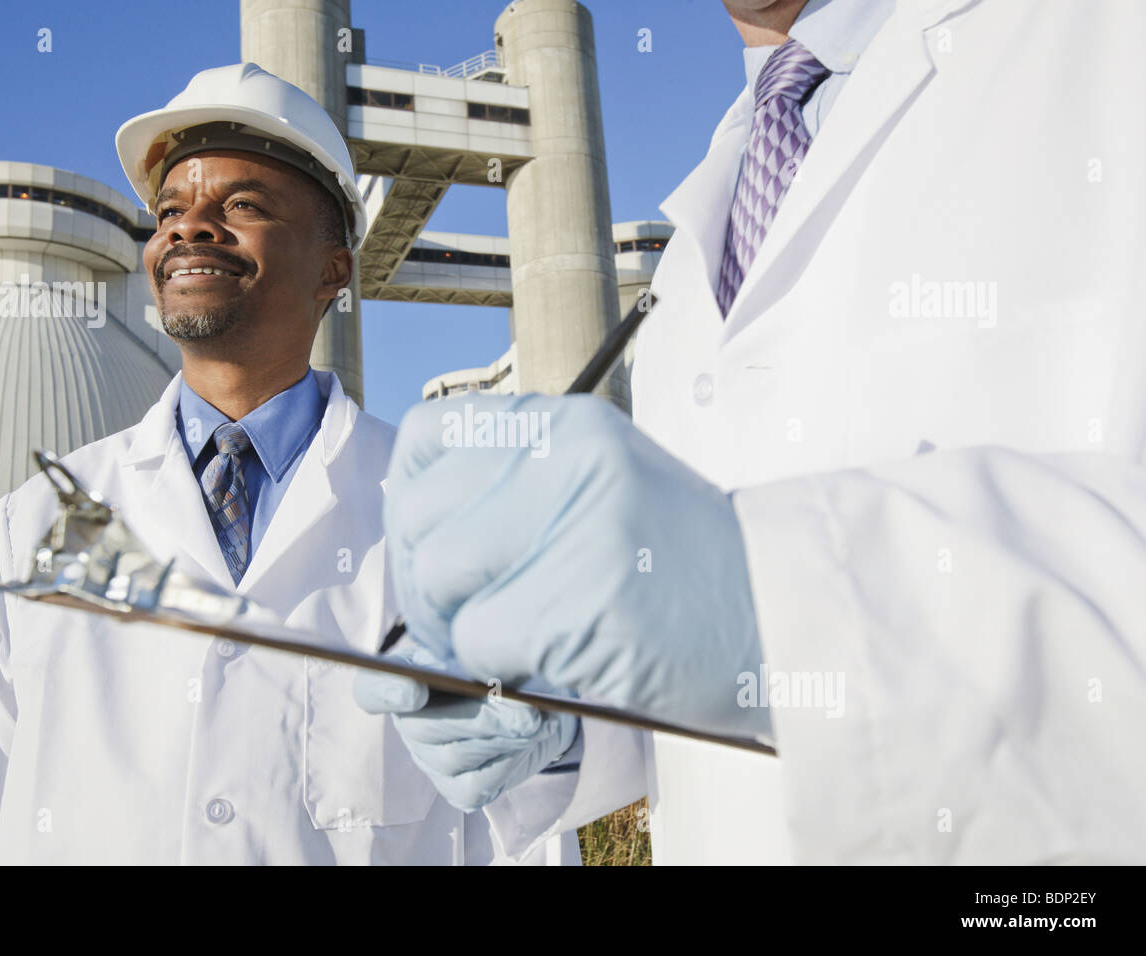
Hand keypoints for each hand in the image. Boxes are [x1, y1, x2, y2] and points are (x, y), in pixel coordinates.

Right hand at [353, 642, 578, 812]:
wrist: (534, 703)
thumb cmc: (501, 666)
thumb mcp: (488, 645)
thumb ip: (479, 647)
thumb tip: (491, 670)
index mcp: (406, 676)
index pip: (372, 688)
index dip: (386, 691)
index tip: (415, 688)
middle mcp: (410, 723)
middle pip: (422, 728)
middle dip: (476, 717)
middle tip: (520, 706)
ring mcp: (432, 761)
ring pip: (454, 758)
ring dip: (502, 736)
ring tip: (536, 717)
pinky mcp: (460, 790)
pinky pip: (479, 783)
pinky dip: (511, 759)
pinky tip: (534, 735)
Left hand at [385, 393, 769, 738]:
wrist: (787, 614)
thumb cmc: (684, 567)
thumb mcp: (601, 493)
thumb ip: (514, 498)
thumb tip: (413, 543)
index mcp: (566, 425)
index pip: (425, 439)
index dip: (411, 505)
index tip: (434, 550)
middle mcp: (566, 457)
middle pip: (419, 517)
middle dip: (423, 585)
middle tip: (462, 620)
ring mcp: (578, 523)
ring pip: (439, 580)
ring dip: (460, 630)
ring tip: (514, 644)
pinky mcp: (584, 598)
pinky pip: (480, 640)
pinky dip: (499, 669)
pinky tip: (554, 664)